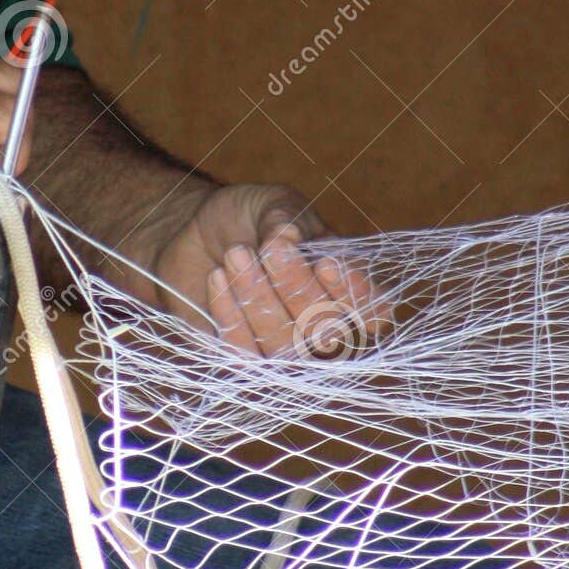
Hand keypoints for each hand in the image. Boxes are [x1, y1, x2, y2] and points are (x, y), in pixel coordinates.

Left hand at [142, 182, 389, 356]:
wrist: (194, 234)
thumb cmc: (248, 219)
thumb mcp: (273, 205)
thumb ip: (287, 221)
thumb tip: (289, 239)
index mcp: (349, 291)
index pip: (374, 313)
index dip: (356, 295)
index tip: (328, 262)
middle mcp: (324, 329)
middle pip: (328, 332)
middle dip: (298, 289)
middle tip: (269, 248)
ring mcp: (285, 353)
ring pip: (285, 348)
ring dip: (259, 298)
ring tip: (235, 253)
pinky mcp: (245, 363)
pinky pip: (244, 355)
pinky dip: (230, 316)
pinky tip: (217, 278)